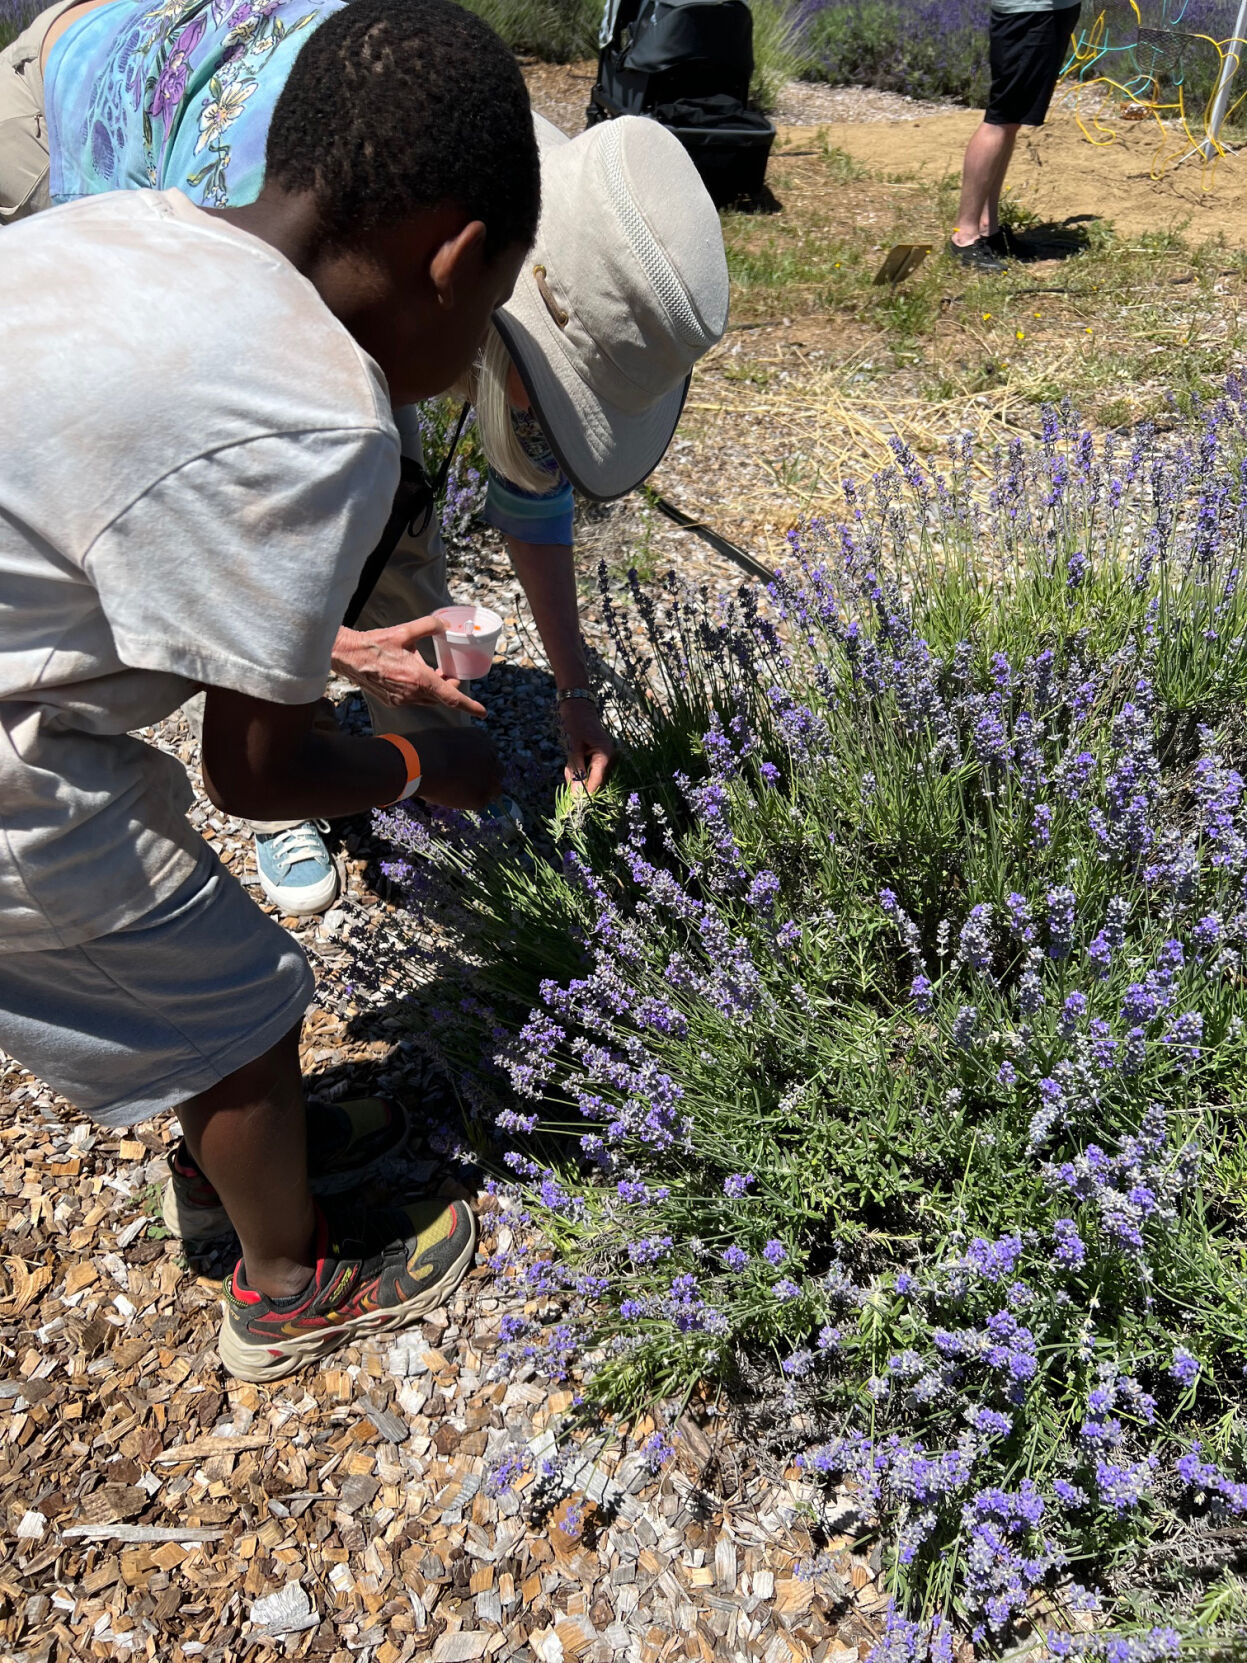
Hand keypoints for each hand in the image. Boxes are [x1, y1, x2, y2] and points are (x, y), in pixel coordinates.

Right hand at [331, 621, 485, 716]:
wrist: (348, 656)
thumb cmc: (375, 644)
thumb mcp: (405, 631)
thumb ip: (429, 626)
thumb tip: (445, 626)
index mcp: (419, 679)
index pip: (450, 697)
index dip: (469, 705)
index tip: (482, 711)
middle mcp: (411, 694)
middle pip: (440, 697)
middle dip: (450, 688)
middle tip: (452, 674)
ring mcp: (401, 700)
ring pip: (428, 699)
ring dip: (435, 689)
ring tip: (436, 673)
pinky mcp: (392, 701)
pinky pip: (414, 699)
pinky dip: (421, 691)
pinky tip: (415, 676)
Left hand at [560, 697, 616, 794]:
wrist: (578, 705)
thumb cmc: (575, 723)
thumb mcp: (573, 747)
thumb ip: (576, 770)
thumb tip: (576, 794)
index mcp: (605, 756)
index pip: (597, 783)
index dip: (585, 793)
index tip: (572, 800)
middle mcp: (608, 758)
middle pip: (593, 781)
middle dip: (578, 780)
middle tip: (568, 767)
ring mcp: (604, 758)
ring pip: (588, 776)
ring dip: (576, 772)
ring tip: (570, 756)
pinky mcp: (598, 757)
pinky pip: (587, 769)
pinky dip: (577, 767)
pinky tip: (573, 756)